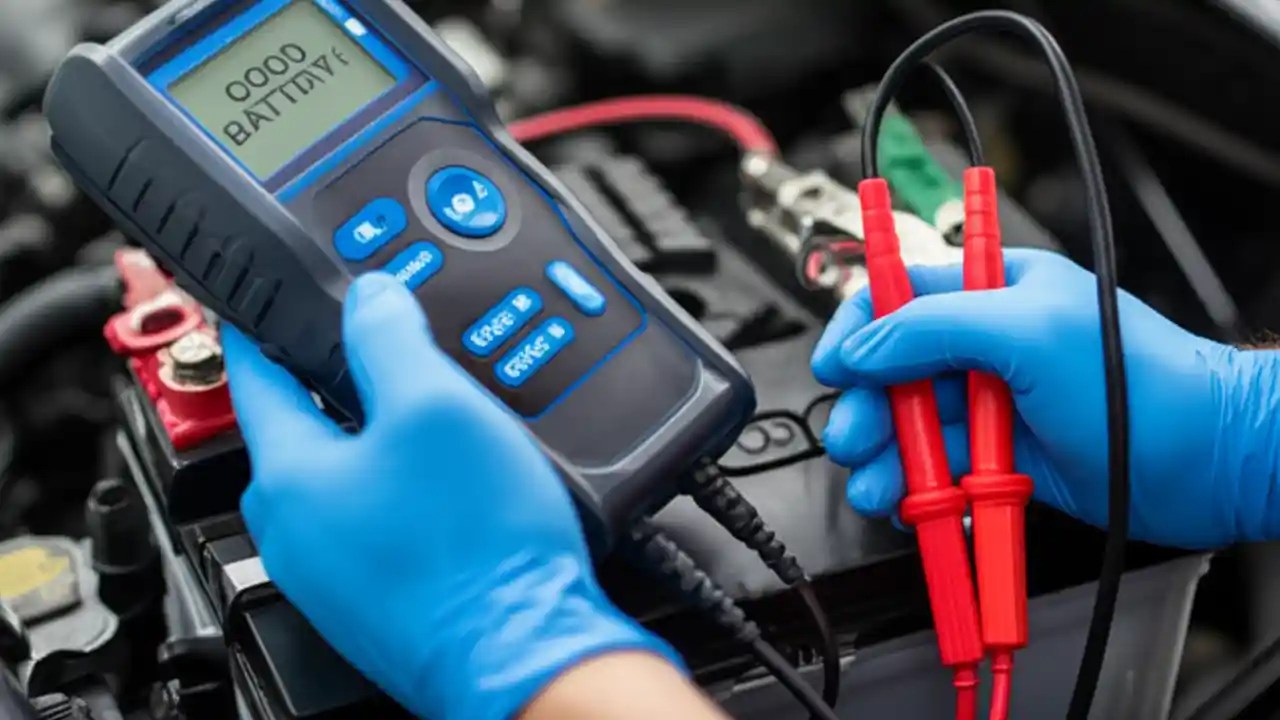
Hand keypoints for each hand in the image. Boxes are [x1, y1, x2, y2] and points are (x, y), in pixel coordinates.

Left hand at [223, 273, 677, 719]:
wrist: (524, 652)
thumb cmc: (478, 551)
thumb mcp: (436, 408)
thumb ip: (389, 337)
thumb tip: (370, 297)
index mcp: (289, 478)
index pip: (253, 373)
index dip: (265, 321)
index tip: (268, 298)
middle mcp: (296, 531)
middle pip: (303, 426)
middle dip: (340, 380)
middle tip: (387, 346)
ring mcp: (333, 571)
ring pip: (347, 474)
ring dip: (381, 437)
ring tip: (435, 416)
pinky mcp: (375, 595)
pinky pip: (375, 517)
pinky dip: (402, 487)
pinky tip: (451, 486)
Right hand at [811, 248, 1279, 548]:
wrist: (1204, 463)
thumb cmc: (1141, 383)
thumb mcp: (1027, 332)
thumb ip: (933, 328)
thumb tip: (864, 343)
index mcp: (992, 292)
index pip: (900, 294)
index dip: (858, 327)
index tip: (836, 364)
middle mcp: (986, 346)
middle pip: (893, 371)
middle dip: (867, 407)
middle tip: (856, 438)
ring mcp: (992, 406)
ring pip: (912, 429)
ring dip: (886, 459)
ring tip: (879, 486)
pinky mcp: (1002, 460)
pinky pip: (941, 473)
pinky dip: (917, 492)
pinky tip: (910, 503)